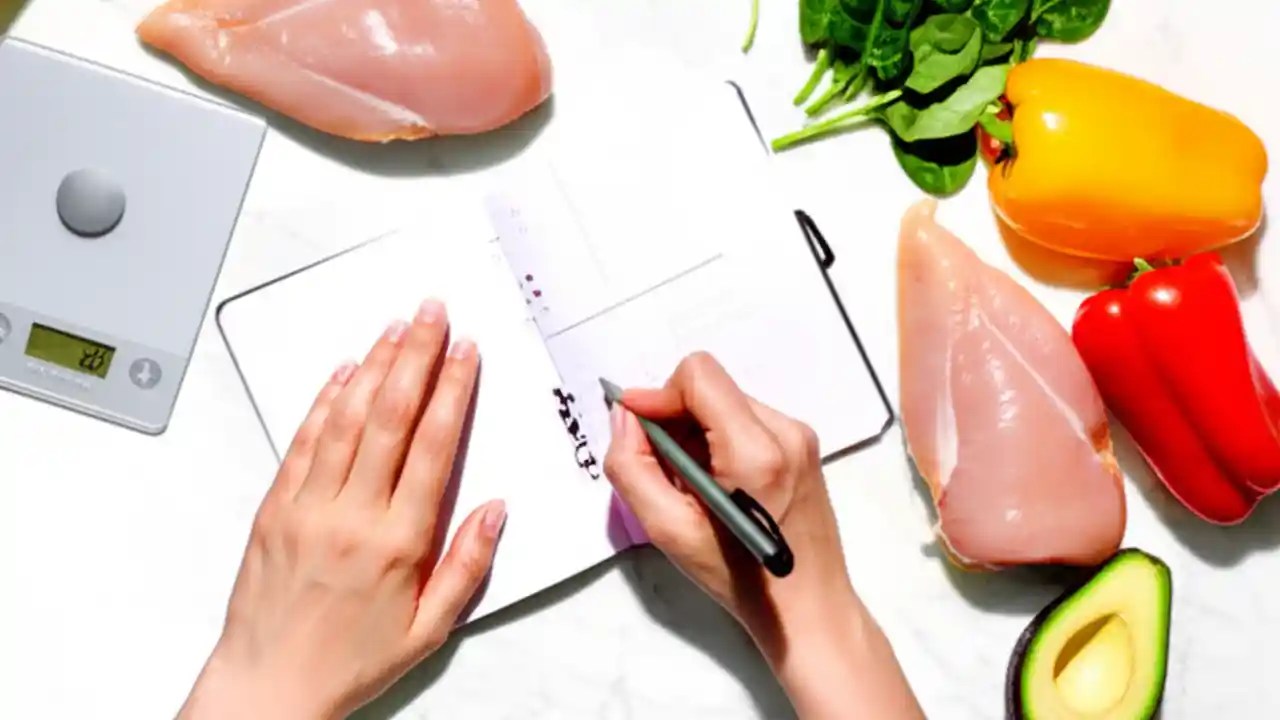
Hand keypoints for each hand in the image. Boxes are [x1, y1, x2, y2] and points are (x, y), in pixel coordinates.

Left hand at [179, 300, 505, 719]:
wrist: (268, 686)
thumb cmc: (348, 661)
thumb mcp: (429, 628)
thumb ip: (467, 566)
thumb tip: (495, 511)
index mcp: (398, 542)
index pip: (433, 446)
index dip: (452, 391)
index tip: (465, 354)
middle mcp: (352, 514)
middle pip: (391, 415)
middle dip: (416, 356)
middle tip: (432, 314)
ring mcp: (309, 506)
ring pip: (347, 418)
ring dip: (374, 366)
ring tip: (395, 328)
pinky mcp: (276, 507)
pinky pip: (304, 442)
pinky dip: (325, 402)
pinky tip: (343, 374)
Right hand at [604, 352, 921, 718]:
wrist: (806, 607)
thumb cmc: (738, 577)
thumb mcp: (667, 529)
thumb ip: (633, 466)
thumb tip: (626, 415)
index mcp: (756, 451)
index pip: (698, 375)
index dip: (659, 397)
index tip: (640, 432)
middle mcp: (785, 431)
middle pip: (711, 388)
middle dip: (676, 419)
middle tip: (667, 472)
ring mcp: (800, 436)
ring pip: (726, 403)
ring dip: (697, 433)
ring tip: (696, 486)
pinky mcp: (804, 445)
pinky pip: (746, 420)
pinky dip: (720, 442)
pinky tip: (721, 485)